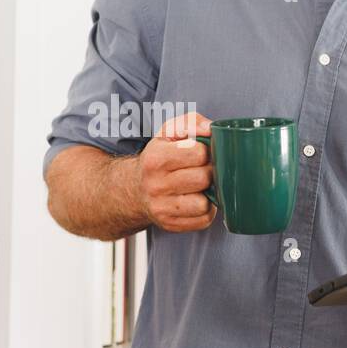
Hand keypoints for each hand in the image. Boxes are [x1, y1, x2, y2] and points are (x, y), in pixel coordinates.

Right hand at [133, 111, 216, 232]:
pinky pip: (204, 220)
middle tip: (202, 170)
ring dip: (207, 194)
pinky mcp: (170, 225)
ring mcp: (161, 208)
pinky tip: (195, 200)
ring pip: (204, 203)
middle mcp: (155, 185)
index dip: (205, 151)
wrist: (134, 189)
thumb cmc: (159, 158)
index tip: (199, 153)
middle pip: (203, 178)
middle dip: (208, 172)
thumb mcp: (168, 133)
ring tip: (198, 187)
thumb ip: (191, 122)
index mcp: (155, 158)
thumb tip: (211, 128)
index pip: (199, 153)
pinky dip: (205, 210)